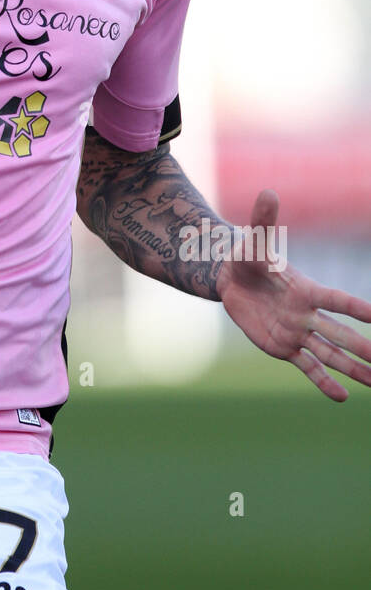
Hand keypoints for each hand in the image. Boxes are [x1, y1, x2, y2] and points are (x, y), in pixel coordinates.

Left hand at [217, 188, 370, 399]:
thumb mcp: (253, 240)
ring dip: (352, 369)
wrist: (232, 278)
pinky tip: (342, 397)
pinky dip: (323, 381)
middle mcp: (306, 313)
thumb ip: (263, 219)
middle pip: (340, 333)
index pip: (335, 301)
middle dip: (362, 347)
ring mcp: (297, 332)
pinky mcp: (283, 347)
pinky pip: (307, 366)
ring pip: (330, 354)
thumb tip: (267, 191)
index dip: (356, 308)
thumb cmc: (248, 256)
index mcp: (305, 289)